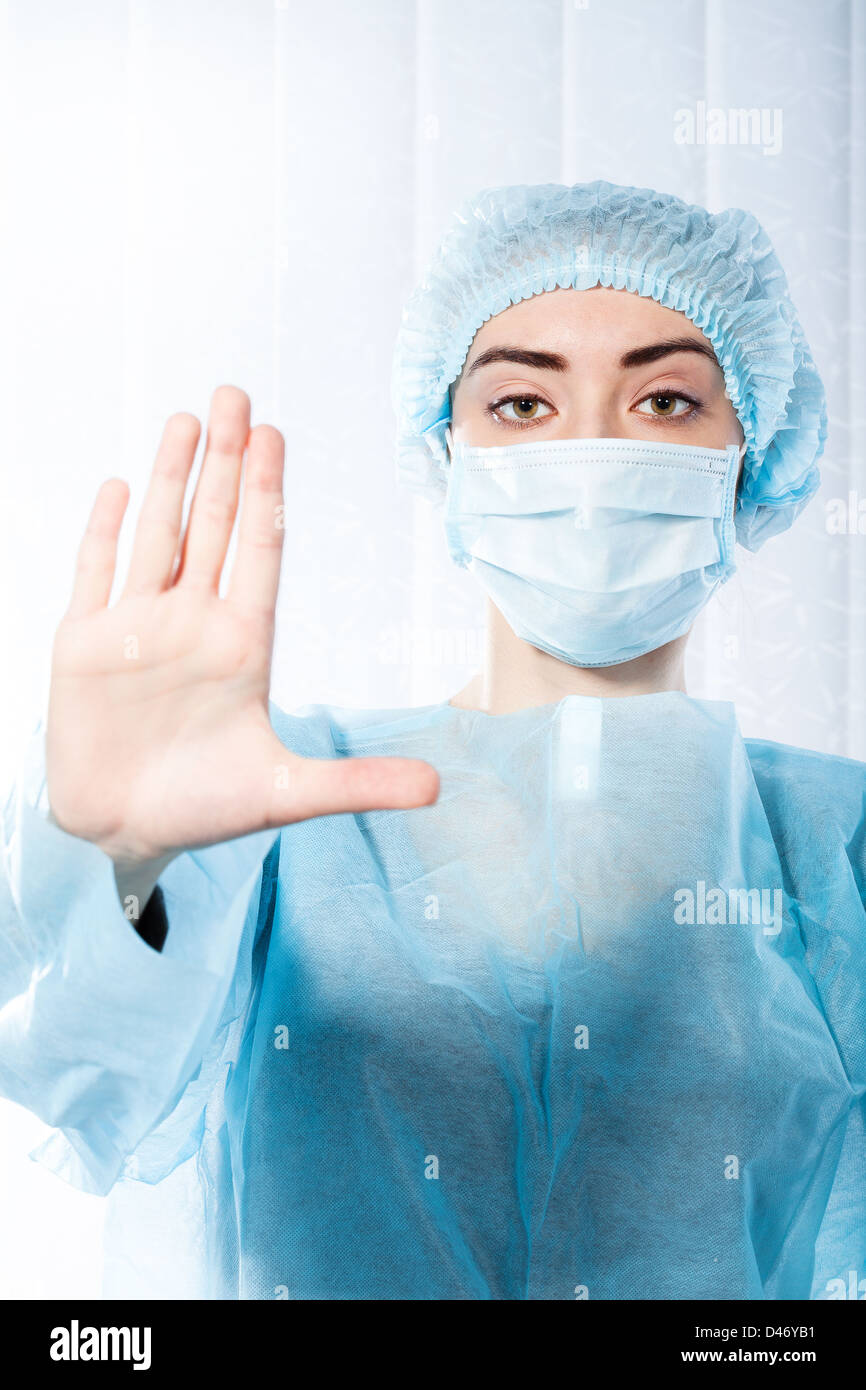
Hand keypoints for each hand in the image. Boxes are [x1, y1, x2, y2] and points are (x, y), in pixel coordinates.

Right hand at [46, 386, 438, 867]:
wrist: (125, 835)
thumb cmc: (204, 811)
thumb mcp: (286, 796)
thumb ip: (357, 783)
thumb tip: (438, 789)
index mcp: (242, 645)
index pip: (260, 550)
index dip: (265, 492)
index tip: (275, 435)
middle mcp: (192, 624)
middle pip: (212, 525)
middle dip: (224, 460)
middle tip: (236, 394)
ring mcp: (136, 630)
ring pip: (156, 536)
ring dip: (169, 478)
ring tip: (185, 420)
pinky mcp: (82, 647)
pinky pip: (95, 574)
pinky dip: (103, 532)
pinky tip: (118, 486)